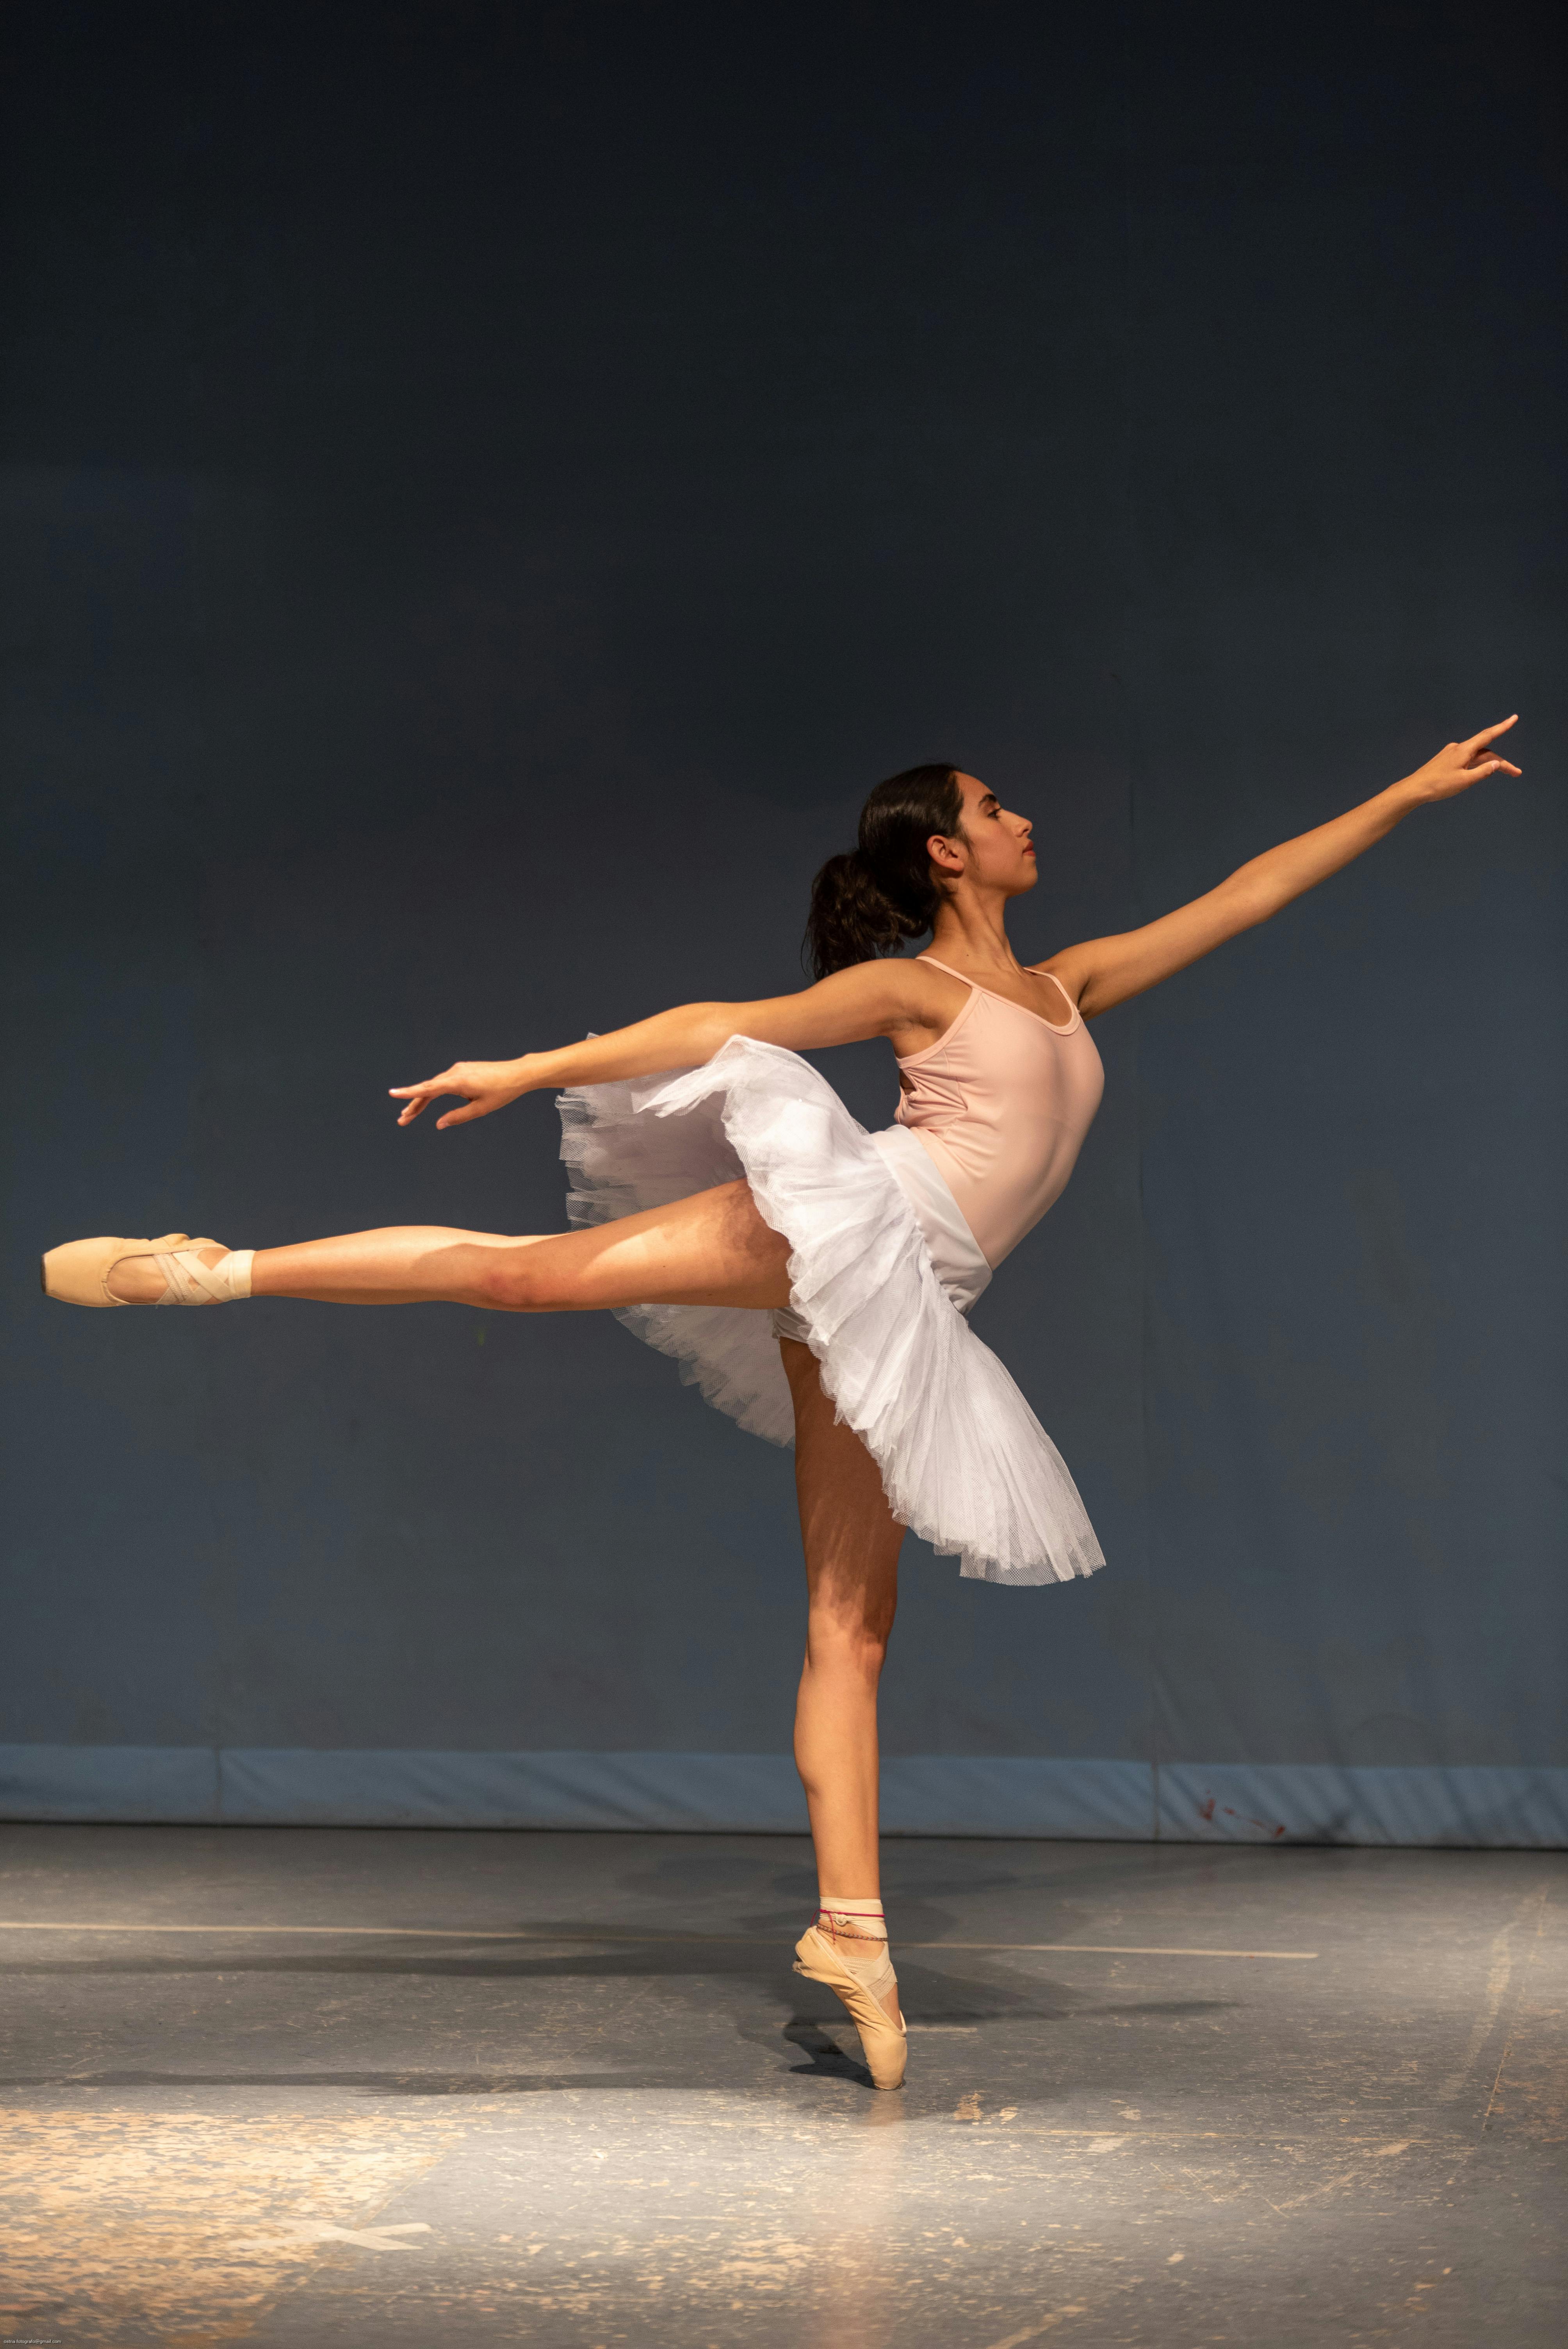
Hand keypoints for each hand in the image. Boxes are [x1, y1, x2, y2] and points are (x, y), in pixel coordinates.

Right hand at [388, 1059, 528, 1128]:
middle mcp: (455, 1072)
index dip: (409, 1093)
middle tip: (402, 1121)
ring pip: (434, 1086)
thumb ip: (458, 1117)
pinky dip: (433, 1091)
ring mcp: (458, 1069)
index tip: (392, 1094)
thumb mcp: (480, 1109)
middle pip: (428, 1089)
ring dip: (422, 1099)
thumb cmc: (502, 1092)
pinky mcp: (462, 1069)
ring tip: (409, 1114)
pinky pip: (442, 1081)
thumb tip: (439, 1124)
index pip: (428, 1089)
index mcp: (458, 1082)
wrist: (518, 1074)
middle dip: (413, 1105)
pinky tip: (427, 1100)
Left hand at [1401, 716, 1521, 803]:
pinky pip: (1467, 759)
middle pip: (1486, 752)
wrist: (1414, 789)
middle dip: (1502, 762)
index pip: (1488, 735)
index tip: (1514, 718)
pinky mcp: (1447, 760)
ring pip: (1477, 756)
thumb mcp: (1464, 781)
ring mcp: (1452, 753)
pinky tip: (1478, 773)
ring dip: (1490, 764)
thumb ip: (1482, 772)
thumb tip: (1496, 764)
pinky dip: (1477, 765)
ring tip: (1504, 774)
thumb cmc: (1438, 786)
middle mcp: (1458, 748)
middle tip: (1517, 773)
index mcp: (1464, 750)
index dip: (1502, 727)